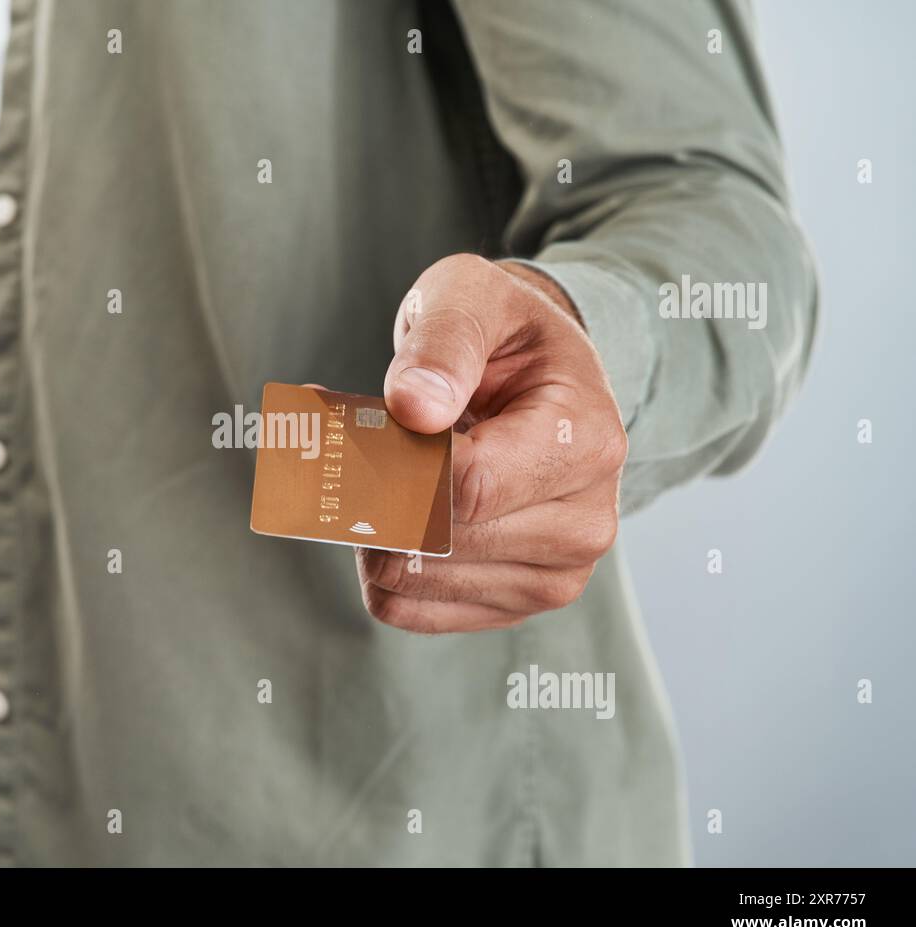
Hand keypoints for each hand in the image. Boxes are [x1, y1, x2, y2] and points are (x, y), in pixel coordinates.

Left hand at [356, 254, 626, 633]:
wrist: (538, 380)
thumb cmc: (502, 335)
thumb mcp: (471, 298)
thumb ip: (443, 342)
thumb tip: (414, 406)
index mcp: (587, 442)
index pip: (468, 486)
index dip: (396, 463)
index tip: (360, 428)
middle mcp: (586, 522)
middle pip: (441, 539)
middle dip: (377, 496)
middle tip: (358, 450)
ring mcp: (555, 574)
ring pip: (417, 581)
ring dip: (373, 532)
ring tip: (387, 478)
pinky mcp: (515, 603)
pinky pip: (410, 610)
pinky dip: (378, 568)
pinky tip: (391, 522)